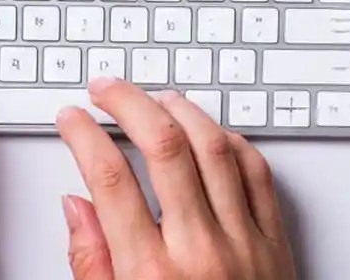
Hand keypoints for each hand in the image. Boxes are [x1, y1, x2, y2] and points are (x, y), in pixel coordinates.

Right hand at [57, 79, 295, 279]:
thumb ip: (91, 264)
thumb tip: (76, 207)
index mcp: (151, 274)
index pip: (109, 177)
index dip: (82, 135)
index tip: (71, 119)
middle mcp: (200, 251)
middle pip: (162, 145)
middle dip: (127, 102)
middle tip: (105, 89)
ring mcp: (245, 245)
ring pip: (214, 147)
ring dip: (180, 109)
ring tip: (155, 96)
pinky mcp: (278, 247)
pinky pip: (258, 174)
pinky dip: (231, 142)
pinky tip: (210, 131)